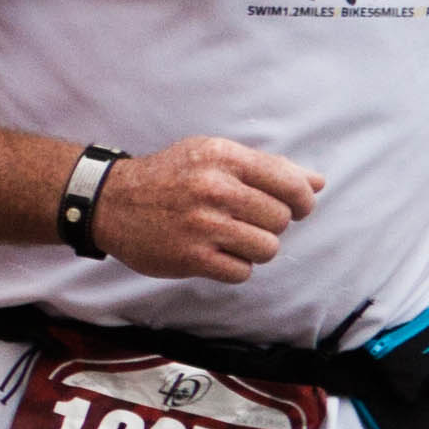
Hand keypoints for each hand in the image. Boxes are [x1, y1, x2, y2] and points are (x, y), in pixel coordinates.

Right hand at [85, 135, 321, 282]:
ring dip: (256, 249)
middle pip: (281, 219)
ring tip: (234, 240)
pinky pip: (242, 272)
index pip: (290, 183)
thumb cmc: (170, 176)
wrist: (111, 202)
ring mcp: (203, 225)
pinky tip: (217, 254)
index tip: (297, 208)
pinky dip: (235, 267)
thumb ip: (267, 168)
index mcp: (224, 158)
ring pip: (267, 248)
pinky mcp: (191, 258)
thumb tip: (317, 183)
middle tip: (248, 222)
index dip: (302, 200)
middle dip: (272, 224)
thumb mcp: (213, 156)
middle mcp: (214, 189)